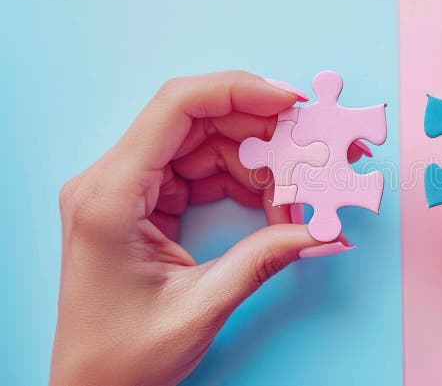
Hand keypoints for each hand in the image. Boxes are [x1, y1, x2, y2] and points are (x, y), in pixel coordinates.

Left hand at [51, 71, 364, 385]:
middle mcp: (114, 181)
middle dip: (261, 129)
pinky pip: (204, 173)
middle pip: (197, 122)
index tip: (290, 102)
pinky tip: (274, 207)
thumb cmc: (122, 356)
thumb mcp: (199, 307)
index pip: (176, 108)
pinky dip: (245, 184)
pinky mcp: (146, 204)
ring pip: (205, 145)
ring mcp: (129, 190)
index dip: (238, 91)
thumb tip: (323, 232)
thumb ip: (262, 260)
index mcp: (111, 196)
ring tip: (298, 192)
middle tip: (312, 148)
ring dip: (258, 162)